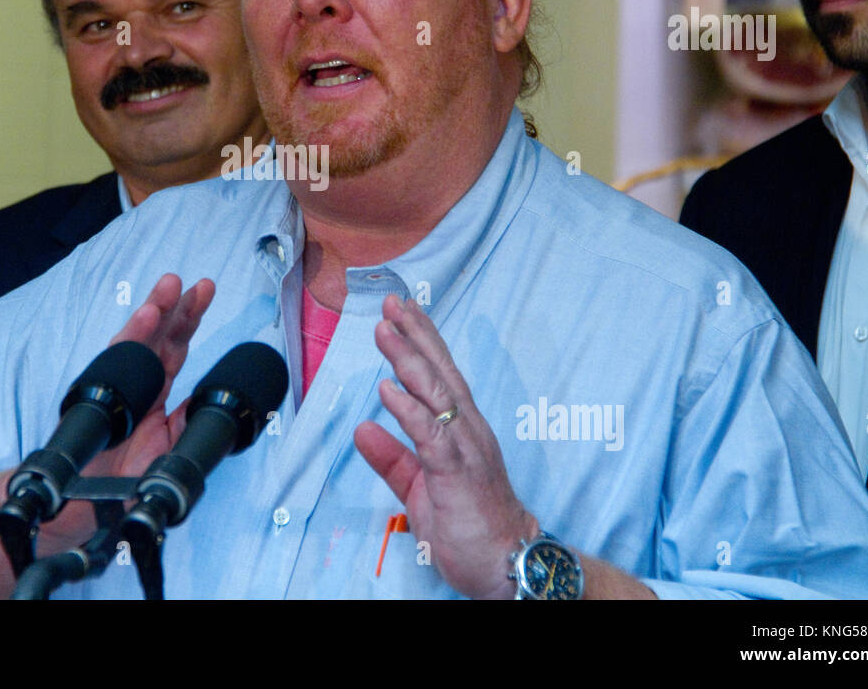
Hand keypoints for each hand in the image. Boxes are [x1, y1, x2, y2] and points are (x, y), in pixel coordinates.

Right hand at [36, 273, 214, 552]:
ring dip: (154, 311)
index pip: (176, 345)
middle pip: (157, 334)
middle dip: (174, 305)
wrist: (91, 504)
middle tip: (191, 282)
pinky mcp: (100, 392)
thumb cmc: (129, 477)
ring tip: (169, 290)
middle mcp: (138, 380)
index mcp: (157, 389)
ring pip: (136, 339)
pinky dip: (132, 336)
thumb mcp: (175, 446)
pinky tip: (146, 317)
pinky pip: (115, 358)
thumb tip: (212, 395)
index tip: (204, 289)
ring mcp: (117, 383)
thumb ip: (191, 419)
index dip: (190, 318)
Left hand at [354, 294, 536, 598]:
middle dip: (415, 335)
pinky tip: (388, 390)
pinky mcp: (458, 473)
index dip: (420, 343)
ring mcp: (465, 448)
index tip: (399, 313)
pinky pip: (431, 435)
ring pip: (435, 394)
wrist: (504, 564)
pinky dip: (409, 411)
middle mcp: (467, 430)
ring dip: (408, 360)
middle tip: (391, 302)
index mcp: (460, 430)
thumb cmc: (469, 526)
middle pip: (439, 372)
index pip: (439, 377)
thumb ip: (393, 458)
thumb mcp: (419, 488)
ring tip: (385, 330)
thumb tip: (363, 428)